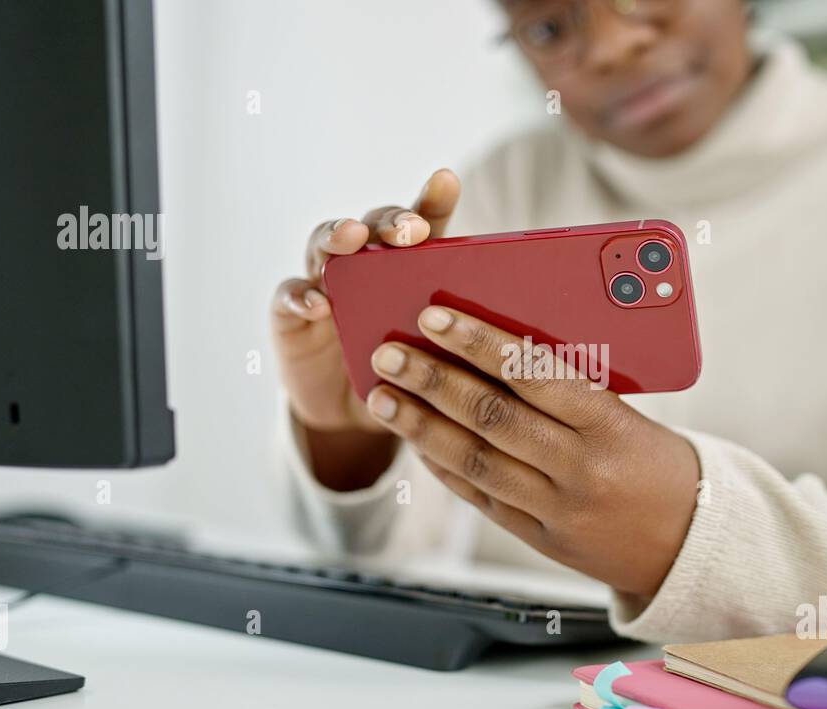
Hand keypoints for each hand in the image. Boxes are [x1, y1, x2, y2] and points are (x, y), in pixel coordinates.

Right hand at [271, 169, 459, 489]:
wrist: (361, 410)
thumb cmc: (410, 368)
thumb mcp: (441, 349)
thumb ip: (466, 325)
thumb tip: (536, 321)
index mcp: (407, 263)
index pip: (421, 221)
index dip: (431, 199)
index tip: (446, 180)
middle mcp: (364, 262)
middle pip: (374, 225)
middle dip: (391, 221)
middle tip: (410, 230)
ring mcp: (324, 282)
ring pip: (326, 245)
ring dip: (338, 236)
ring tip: (354, 238)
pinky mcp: (291, 314)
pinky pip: (291, 297)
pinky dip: (302, 297)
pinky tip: (318, 303)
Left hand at [363, 305, 700, 597]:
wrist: (691, 542)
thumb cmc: (660, 462)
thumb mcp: (631, 414)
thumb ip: (572, 388)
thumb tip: (499, 346)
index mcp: (610, 424)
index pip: (533, 372)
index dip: (477, 343)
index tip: (434, 316)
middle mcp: (580, 468)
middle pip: (491, 416)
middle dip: (431, 380)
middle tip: (388, 352)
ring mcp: (557, 509)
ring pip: (474, 460)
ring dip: (420, 425)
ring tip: (382, 395)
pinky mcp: (540, 539)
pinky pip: (480, 497)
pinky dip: (442, 466)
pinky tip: (415, 440)